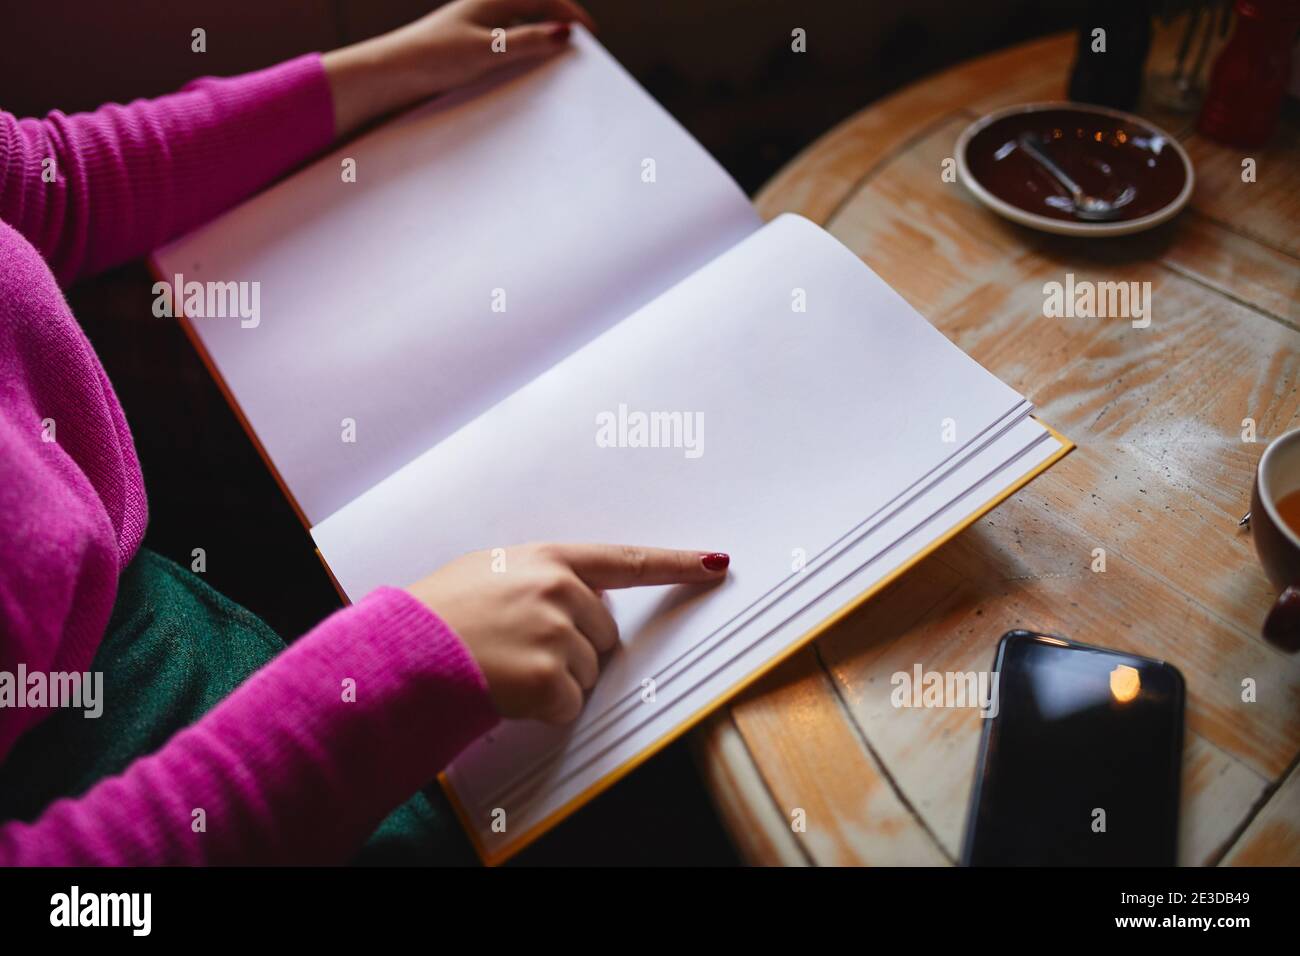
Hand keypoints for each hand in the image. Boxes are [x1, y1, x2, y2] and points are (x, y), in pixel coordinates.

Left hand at [322, 0, 595, 136]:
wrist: (389, 73)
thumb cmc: (431, 56)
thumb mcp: (487, 50)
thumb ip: (527, 41)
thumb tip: (563, 34)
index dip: (569, 13)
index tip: (589, 34)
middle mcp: (484, 8)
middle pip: (534, 7)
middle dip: (559, 23)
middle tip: (579, 45)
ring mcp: (475, 26)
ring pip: (520, 25)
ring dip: (541, 37)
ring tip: (558, 58)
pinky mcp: (466, 46)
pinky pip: (506, 41)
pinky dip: (524, 50)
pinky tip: (526, 69)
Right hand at [408, 543, 729, 723]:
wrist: (401, 652)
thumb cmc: (438, 614)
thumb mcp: (491, 572)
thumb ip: (544, 578)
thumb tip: (585, 599)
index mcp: (547, 559)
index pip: (627, 562)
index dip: (676, 566)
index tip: (714, 565)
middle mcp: (560, 590)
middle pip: (605, 634)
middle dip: (575, 649)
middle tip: (520, 647)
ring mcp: (557, 633)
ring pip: (590, 672)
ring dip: (557, 680)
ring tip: (506, 666)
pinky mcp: (551, 678)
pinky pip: (571, 704)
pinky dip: (545, 709)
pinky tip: (509, 691)